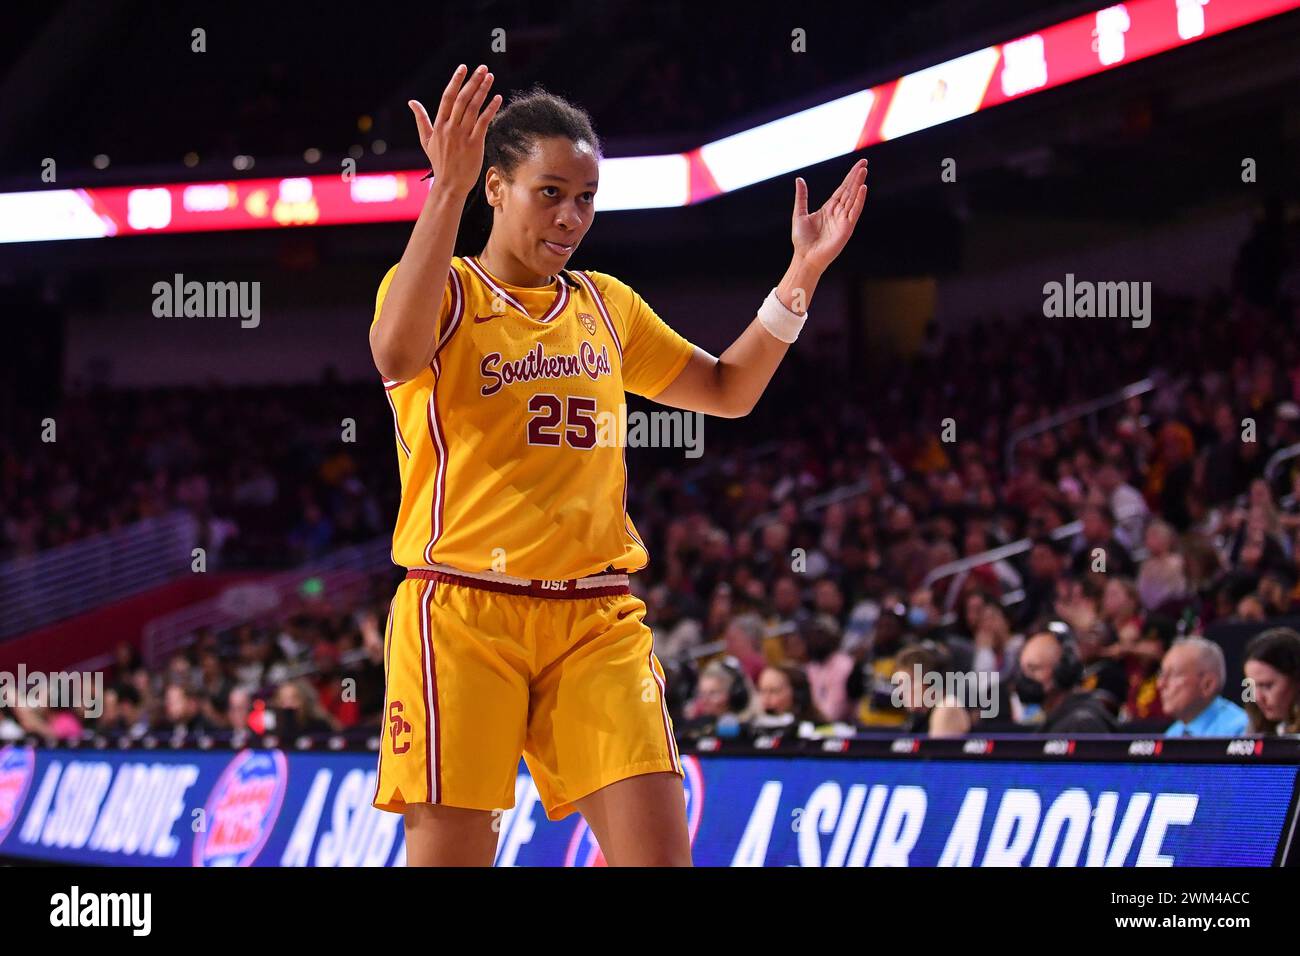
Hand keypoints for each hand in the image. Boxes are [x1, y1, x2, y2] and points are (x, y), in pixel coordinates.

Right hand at [409, 64, 501, 197]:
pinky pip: (483, 122)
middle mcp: (450, 128)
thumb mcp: (425, 141)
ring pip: (473, 108)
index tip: (463, 68)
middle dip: (472, 81)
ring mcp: (462, 136)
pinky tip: (497, 98)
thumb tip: (412, 102)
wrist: (449, 185)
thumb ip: (421, 119)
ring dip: (482, 91)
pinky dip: (490, 109)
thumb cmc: (439, 163)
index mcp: (438, 125)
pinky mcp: (474, 144)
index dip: (455, 81)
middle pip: (462, 99)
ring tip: (490, 77)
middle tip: (482, 68)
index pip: (447, 97)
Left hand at [791, 159, 867, 271]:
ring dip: (858, 184)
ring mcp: (844, 220)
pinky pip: (854, 211)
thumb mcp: (799, 214)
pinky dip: (859, 200)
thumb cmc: (802, 240)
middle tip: (864, 162)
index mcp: (829, 208)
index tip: (859, 164)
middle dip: (856, 176)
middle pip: (849, 190)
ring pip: (853, 198)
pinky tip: (863, 188)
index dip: (850, 176)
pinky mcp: (846, 228)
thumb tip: (799, 179)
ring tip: (864, 171)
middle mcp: (838, 212)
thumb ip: (802, 197)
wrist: (804, 257)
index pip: (842, 188)